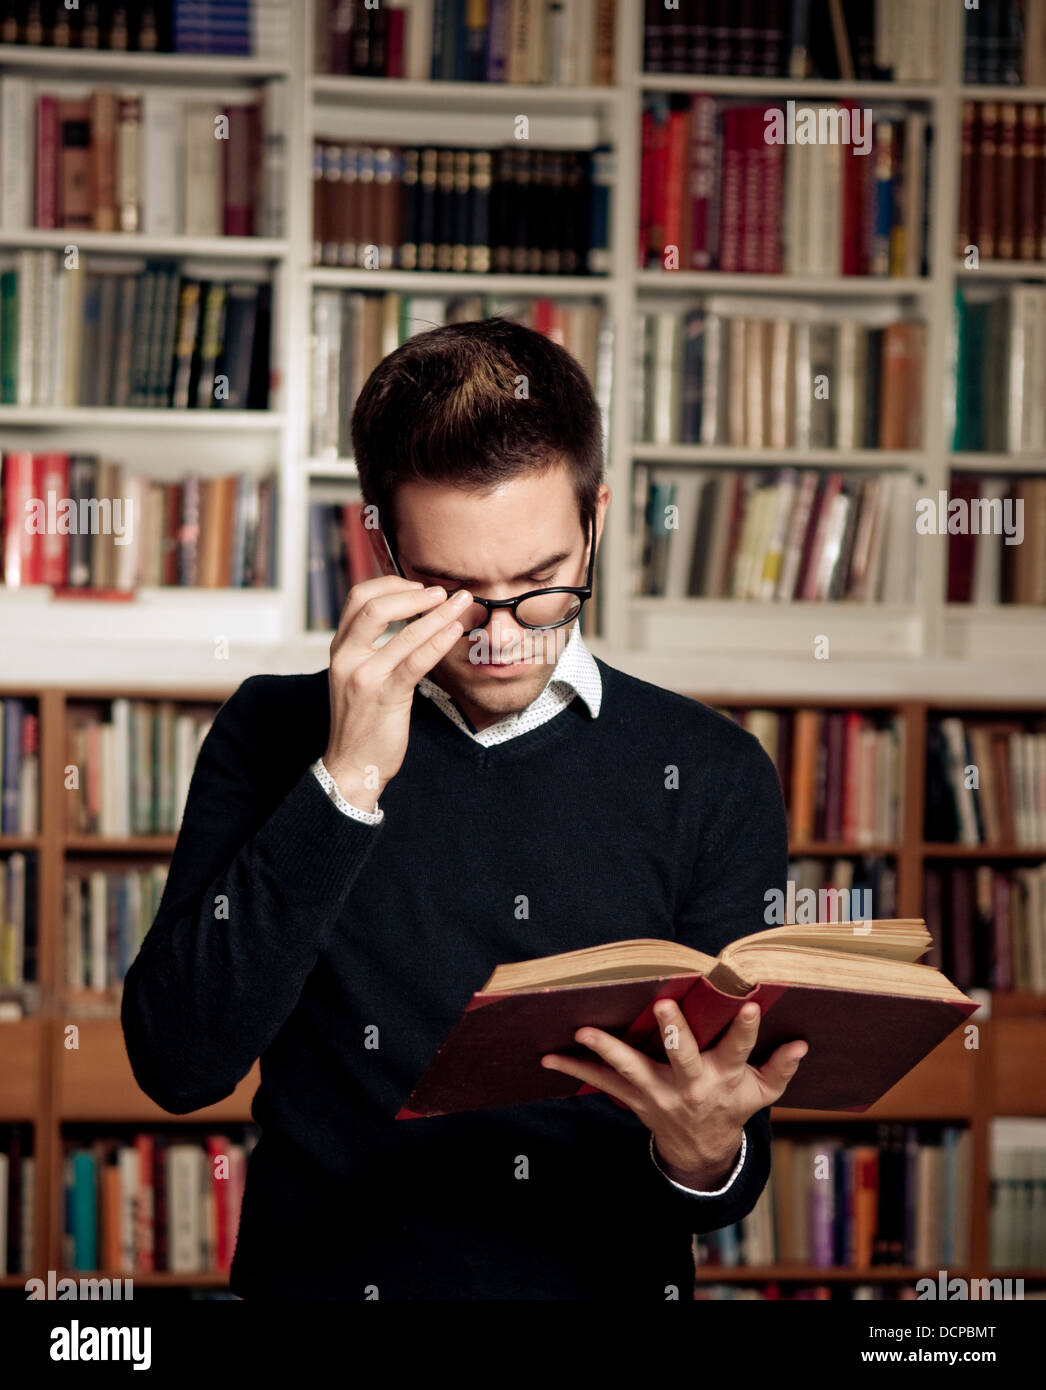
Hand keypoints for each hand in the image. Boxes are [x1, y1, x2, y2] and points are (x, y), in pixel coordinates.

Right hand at [323, 574, 472, 807]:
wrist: (352, 764)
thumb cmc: (362, 720)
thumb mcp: (357, 675)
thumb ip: (371, 646)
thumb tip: (404, 614)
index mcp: (340, 648)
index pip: (359, 598)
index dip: (391, 584)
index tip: (418, 585)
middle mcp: (346, 657)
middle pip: (374, 605)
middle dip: (413, 592)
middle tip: (442, 592)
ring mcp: (364, 677)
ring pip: (403, 633)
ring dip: (438, 613)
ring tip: (460, 603)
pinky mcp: (385, 697)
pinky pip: (415, 661)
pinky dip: (438, 641)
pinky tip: (454, 631)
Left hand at [541, 1000, 807, 1187]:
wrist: (701, 1152)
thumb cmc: (733, 1107)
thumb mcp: (762, 1094)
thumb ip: (779, 1068)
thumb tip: (801, 1043)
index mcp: (723, 1079)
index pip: (739, 1051)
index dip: (744, 1030)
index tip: (750, 1004)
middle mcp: (689, 1086)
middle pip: (682, 1058)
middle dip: (673, 1033)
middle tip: (663, 1006)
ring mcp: (658, 1094)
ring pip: (631, 1070)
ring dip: (606, 1049)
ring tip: (582, 1030)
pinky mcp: (633, 1099)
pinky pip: (601, 1084)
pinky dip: (574, 1071)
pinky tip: (548, 1057)